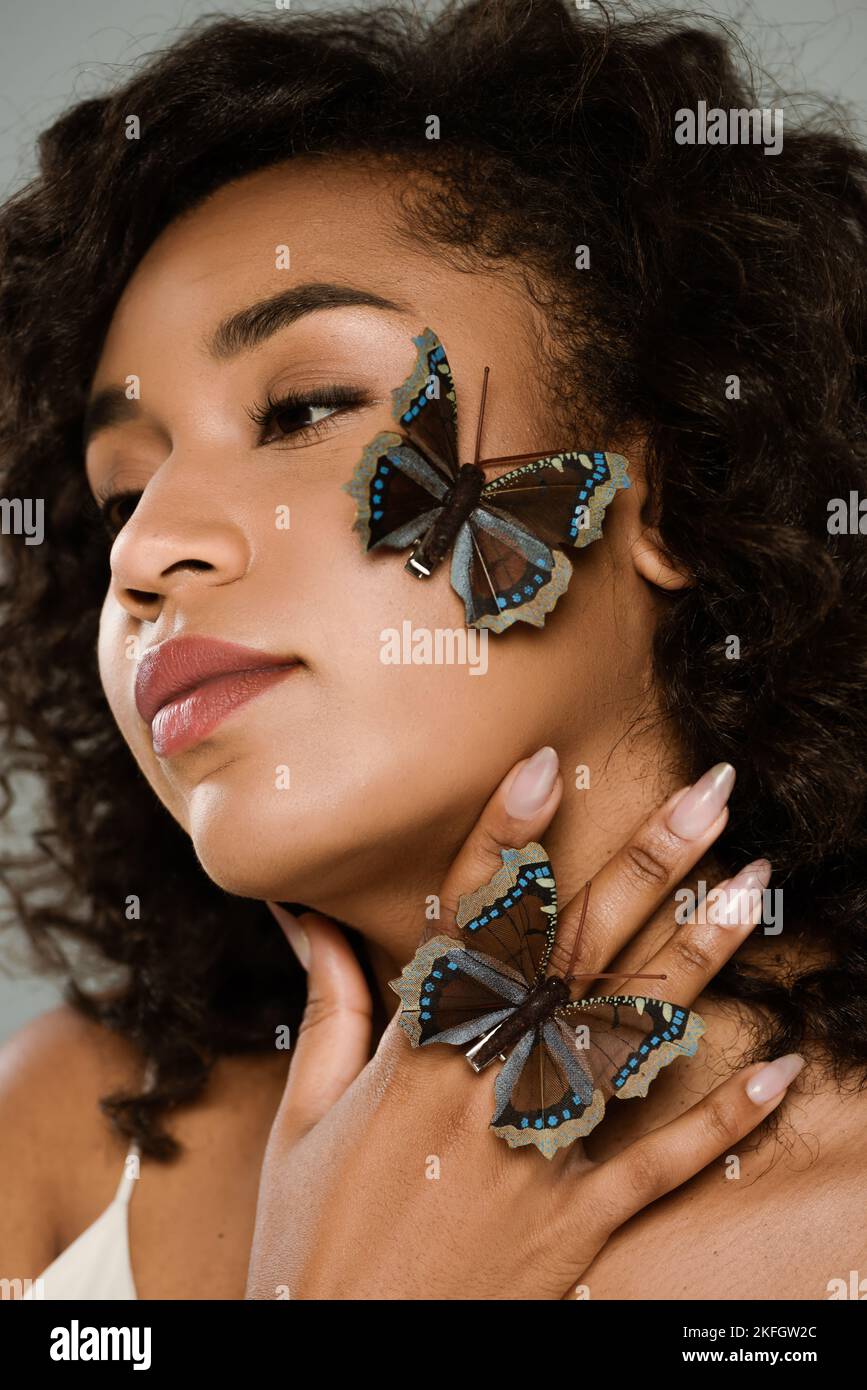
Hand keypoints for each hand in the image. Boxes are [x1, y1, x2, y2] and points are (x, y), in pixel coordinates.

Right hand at [246, 750, 801, 1299]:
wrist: (343, 1356)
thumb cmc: (313, 1231)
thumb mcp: (304, 1110)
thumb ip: (330, 1003)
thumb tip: (306, 917)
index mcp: (415, 1049)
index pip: (470, 919)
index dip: (506, 838)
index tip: (548, 766)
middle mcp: (487, 1082)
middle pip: (577, 951)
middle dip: (646, 865)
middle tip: (710, 796)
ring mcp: (542, 1147)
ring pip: (635, 1031)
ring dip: (702, 956)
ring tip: (753, 887)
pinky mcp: (581, 1217)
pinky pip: (663, 1158)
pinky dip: (725, 1113)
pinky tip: (782, 1065)